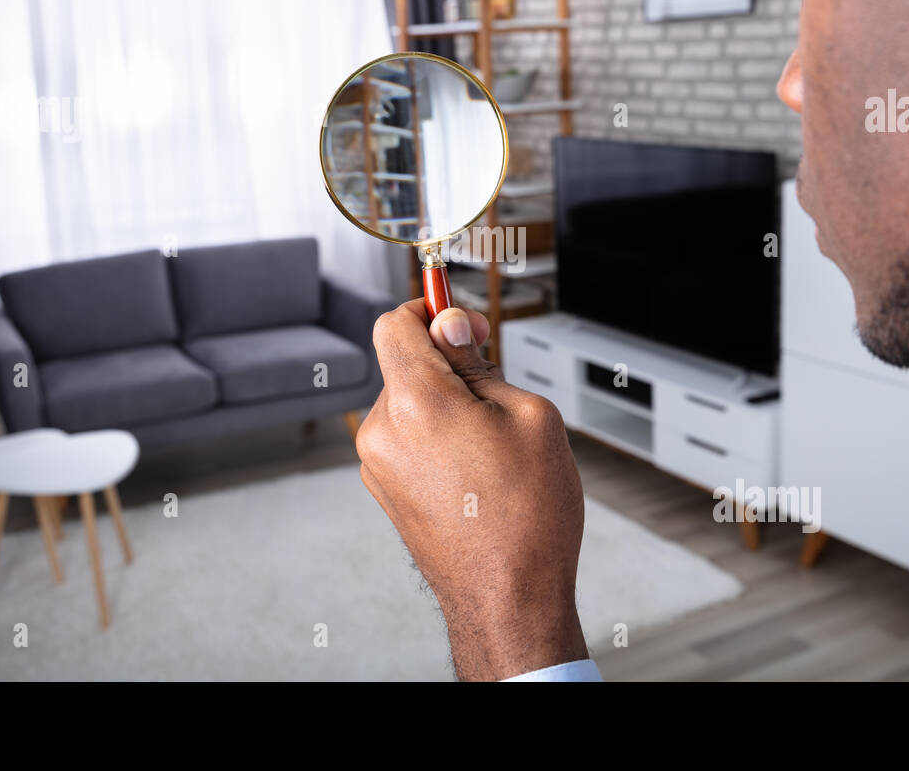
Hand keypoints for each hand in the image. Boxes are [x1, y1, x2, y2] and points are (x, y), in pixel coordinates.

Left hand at [356, 299, 588, 680]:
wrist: (509, 599)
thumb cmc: (528, 516)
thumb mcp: (530, 416)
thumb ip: (480, 361)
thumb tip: (451, 327)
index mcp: (415, 402)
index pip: (395, 322)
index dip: (430, 309)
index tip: (463, 321)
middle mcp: (382, 431)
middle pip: (405, 363)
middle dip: (449, 363)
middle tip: (499, 392)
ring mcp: (378, 465)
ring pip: (410, 403)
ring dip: (446, 404)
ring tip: (494, 447)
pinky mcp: (385, 490)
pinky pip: (408, 438)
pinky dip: (437, 437)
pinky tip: (477, 471)